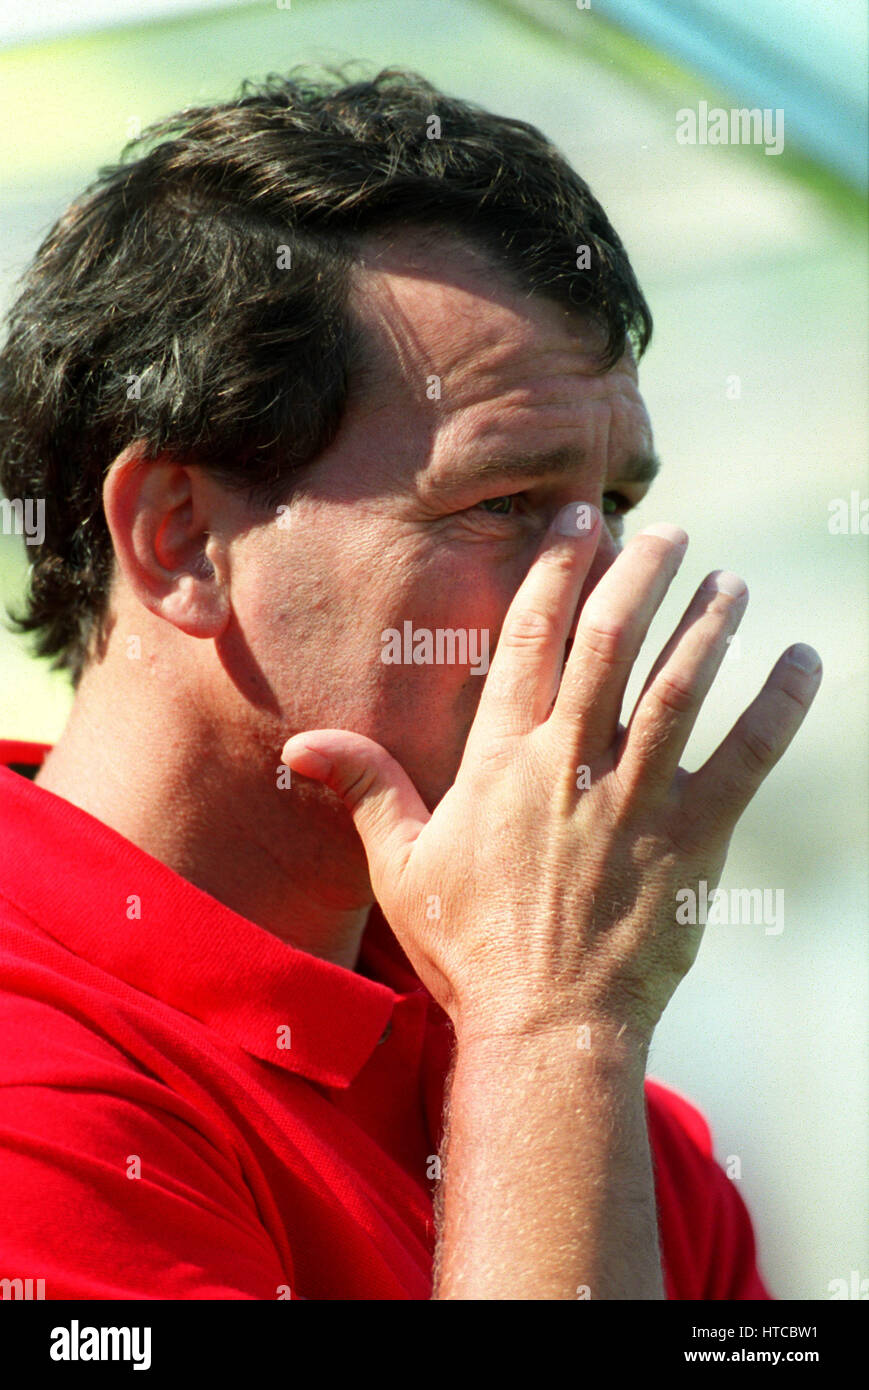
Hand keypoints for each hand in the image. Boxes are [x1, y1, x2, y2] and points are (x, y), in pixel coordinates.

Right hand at [281, 504, 820, 1045]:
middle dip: (641, 573)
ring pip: (682, 684)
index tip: (582, 520)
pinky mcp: (695, 837)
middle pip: (612, 641)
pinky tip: (804, 662)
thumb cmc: (468, 948)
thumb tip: (299, 742)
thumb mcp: (401, 865)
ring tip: (732, 582)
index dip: (557, 568)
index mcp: (503, 760)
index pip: (531, 638)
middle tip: (666, 531)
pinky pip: (747, 757)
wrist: (546, 1029)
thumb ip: (366, 788)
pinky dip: (779, 706)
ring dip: (710, 624)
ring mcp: (638, 798)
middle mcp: (572, 762)